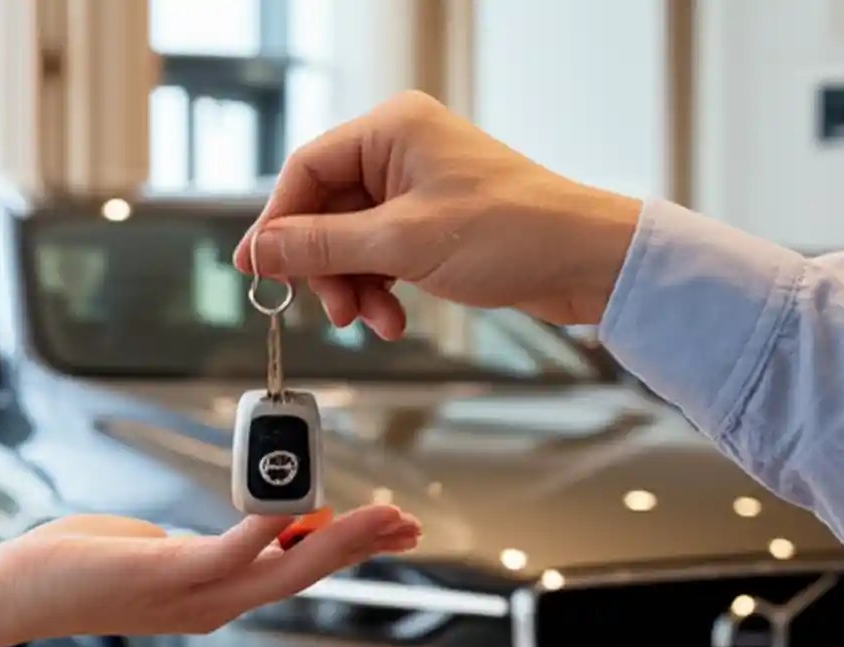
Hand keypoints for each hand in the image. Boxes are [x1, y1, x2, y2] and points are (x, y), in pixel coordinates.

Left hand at [0, 505, 420, 639]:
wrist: (21, 592)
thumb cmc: (80, 565)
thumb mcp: (158, 550)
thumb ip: (205, 542)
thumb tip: (242, 522)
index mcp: (214, 595)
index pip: (294, 571)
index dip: (343, 551)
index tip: (382, 529)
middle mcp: (215, 604)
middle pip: (307, 576)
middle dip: (362, 549)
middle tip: (408, 525)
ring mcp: (196, 596)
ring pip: (287, 569)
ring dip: (340, 542)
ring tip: (381, 517)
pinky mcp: (172, 575)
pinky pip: (235, 549)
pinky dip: (274, 526)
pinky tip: (303, 503)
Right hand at [233, 90, 643, 333]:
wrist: (586, 263)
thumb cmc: (513, 233)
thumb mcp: (400, 243)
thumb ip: (320, 246)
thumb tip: (261, 251)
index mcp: (391, 130)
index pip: (307, 171)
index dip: (278, 224)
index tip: (258, 270)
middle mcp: (400, 150)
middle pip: (325, 211)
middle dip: (326, 267)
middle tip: (332, 309)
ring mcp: (417, 187)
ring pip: (352, 240)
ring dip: (354, 285)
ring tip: (372, 320)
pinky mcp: (433, 221)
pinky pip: (382, 253)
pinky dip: (380, 288)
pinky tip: (394, 319)